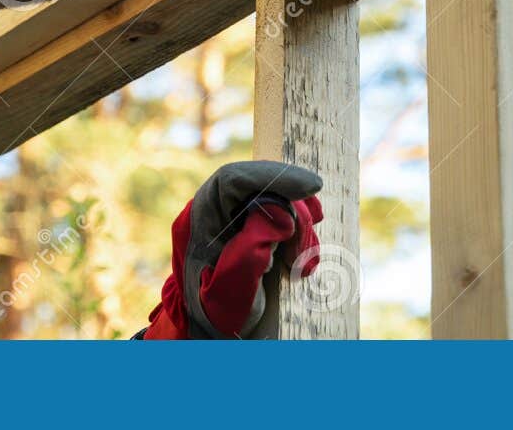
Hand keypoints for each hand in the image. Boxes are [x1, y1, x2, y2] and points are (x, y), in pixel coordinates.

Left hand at [140, 160, 322, 339]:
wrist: (210, 336)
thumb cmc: (214, 317)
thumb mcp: (229, 292)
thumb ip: (251, 253)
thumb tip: (282, 215)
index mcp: (200, 218)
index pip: (233, 179)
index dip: (274, 177)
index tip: (311, 186)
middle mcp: (218, 211)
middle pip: (263, 188)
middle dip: (295, 212)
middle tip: (304, 252)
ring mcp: (238, 219)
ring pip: (280, 203)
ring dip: (301, 230)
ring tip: (302, 267)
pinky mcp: (257, 230)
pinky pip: (286, 219)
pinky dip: (302, 236)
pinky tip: (304, 262)